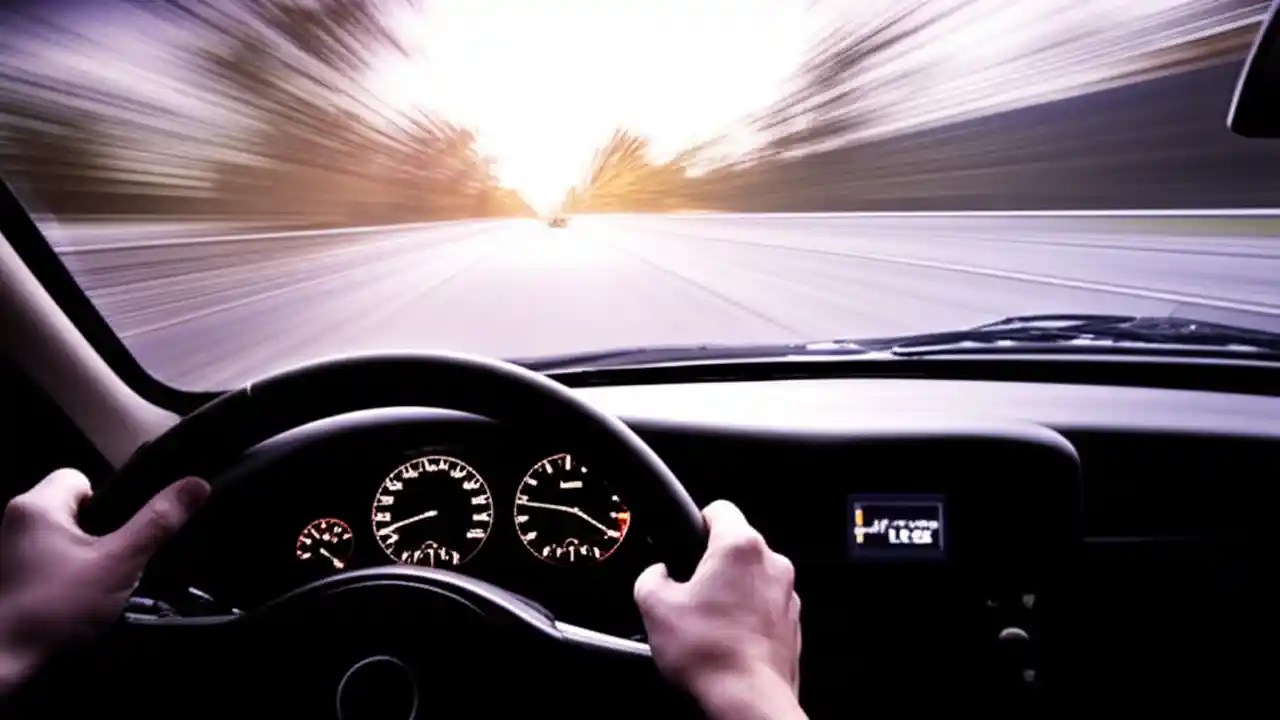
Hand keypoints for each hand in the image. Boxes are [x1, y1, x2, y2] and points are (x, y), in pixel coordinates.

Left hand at [0, 469, 209, 694]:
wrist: (3, 666)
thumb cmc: (56, 607)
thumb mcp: (118, 563)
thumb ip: (157, 523)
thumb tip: (197, 484)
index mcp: (36, 506)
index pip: (79, 478)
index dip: (108, 500)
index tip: (121, 532)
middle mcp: (15, 523)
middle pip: (72, 510)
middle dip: (99, 534)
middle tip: (116, 562)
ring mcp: (7, 554)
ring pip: (60, 540)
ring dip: (83, 558)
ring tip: (98, 586)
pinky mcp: (9, 582)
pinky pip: (46, 564)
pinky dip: (63, 578)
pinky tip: (75, 603)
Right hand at [634, 500, 803, 719]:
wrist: (747, 701)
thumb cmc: (708, 653)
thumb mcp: (654, 606)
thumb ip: (651, 576)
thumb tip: (658, 575)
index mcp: (740, 547)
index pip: (718, 509)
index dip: (696, 522)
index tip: (685, 540)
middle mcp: (772, 564)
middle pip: (736, 546)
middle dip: (711, 564)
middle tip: (687, 592)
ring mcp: (788, 595)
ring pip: (752, 578)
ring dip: (731, 591)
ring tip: (706, 622)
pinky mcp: (793, 624)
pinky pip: (765, 606)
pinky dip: (747, 616)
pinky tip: (726, 639)